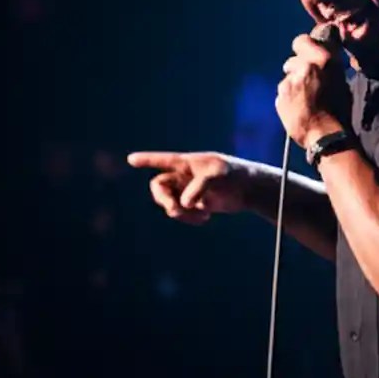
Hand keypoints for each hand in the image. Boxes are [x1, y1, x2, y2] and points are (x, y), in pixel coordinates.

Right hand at [127, 151, 249, 224]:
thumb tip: (183, 203)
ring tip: (199, 216)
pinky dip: (189, 218)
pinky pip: (181, 213)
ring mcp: (187, 190)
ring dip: (180, 213)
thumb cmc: (234, 175)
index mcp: (187, 163)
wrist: (248, 190)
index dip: (146, 160)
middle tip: (175, 210)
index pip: (163, 160)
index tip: (131, 159)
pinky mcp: (193, 204)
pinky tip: (205, 217)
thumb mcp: (218, 177)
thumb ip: (199, 187)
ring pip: (168, 203)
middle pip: (158, 187)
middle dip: (163, 200)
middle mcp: (183, 176)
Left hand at [277, 33, 349, 146]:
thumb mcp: (341, 82)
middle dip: (298, 70)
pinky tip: (299, 109)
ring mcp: (288, 83)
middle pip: (292, 61)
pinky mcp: (279, 98)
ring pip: (287, 79)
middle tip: (308, 83)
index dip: (304, 48)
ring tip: (305, 100)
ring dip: (294, 85)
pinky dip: (289, 99)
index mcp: (321, 60)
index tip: (307, 55)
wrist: (325, 136)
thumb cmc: (338, 110)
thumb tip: (320, 57)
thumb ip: (327, 66)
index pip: (302, 41)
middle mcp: (302, 68)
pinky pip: (283, 94)